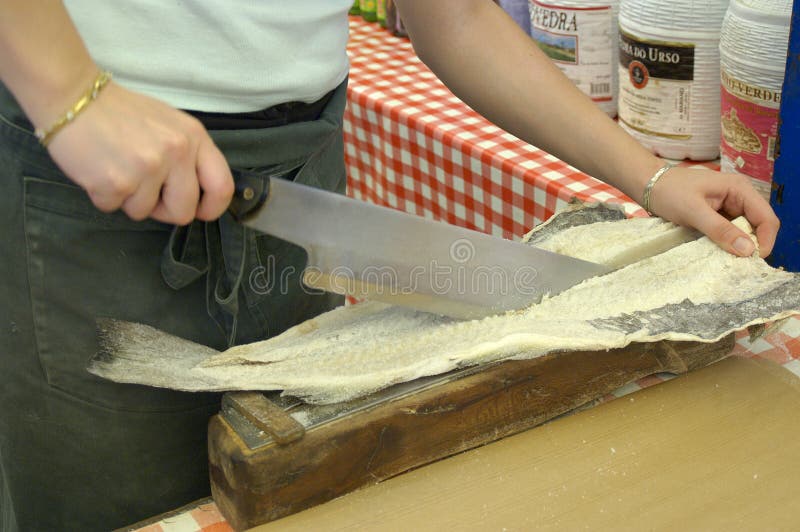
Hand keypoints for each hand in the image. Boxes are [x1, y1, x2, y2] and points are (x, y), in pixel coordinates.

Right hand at [46, 81, 233, 224]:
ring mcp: (148, 168)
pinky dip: (103, 195)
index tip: (198, 211)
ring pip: (144, 212)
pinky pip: (114, 208)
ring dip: (128, 198)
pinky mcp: (117, 182)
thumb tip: (198, 197)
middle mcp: (177, 152)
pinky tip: (98, 168)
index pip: (222, 187)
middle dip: (163, 210)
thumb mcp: (169, 125)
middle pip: (184, 211)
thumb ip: (189, 157)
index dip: (211, 208)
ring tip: (117, 167)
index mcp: (194, 137)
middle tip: (145, 191)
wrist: (72, 96)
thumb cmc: (120, 113)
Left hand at [647, 167, 779, 258]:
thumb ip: (720, 229)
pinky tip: (718, 252)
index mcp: (740, 189)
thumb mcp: (694, 212)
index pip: (766, 217)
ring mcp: (729, 206)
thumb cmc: (670, 192)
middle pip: (758, 226)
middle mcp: (739, 197)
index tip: (754, 260)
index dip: (766, 240)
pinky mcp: (718, 215)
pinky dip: (727, 243)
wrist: (649, 185)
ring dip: (739, 246)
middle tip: (740, 264)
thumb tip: (748, 250)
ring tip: (728, 260)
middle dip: (752, 245)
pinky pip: (730, 232)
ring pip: (744, 231)